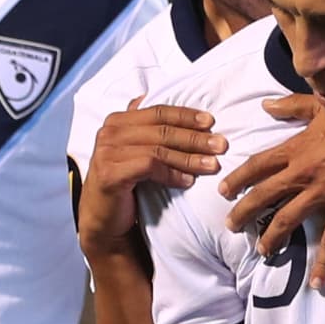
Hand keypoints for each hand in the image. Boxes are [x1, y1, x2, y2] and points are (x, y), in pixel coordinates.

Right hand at [79, 104, 222, 250]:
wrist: (104, 219)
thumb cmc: (125, 183)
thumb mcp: (135, 151)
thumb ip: (146, 128)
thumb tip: (169, 104)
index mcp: (117, 121)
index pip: (158, 112)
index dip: (186, 116)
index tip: (211, 121)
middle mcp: (109, 133)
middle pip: (161, 130)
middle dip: (195, 137)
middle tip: (221, 145)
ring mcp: (107, 153)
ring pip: (158, 149)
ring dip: (189, 157)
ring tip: (212, 164)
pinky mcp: (110, 174)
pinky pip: (149, 167)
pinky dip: (172, 173)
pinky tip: (189, 181)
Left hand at [223, 95, 324, 289]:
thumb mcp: (319, 106)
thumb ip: (290, 107)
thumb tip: (265, 105)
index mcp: (295, 149)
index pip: (257, 166)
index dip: (238, 179)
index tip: (223, 191)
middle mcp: (303, 173)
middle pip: (264, 195)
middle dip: (243, 212)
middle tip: (231, 226)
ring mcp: (324, 191)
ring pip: (289, 219)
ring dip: (272, 237)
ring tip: (262, 251)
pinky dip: (323, 262)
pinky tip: (316, 282)